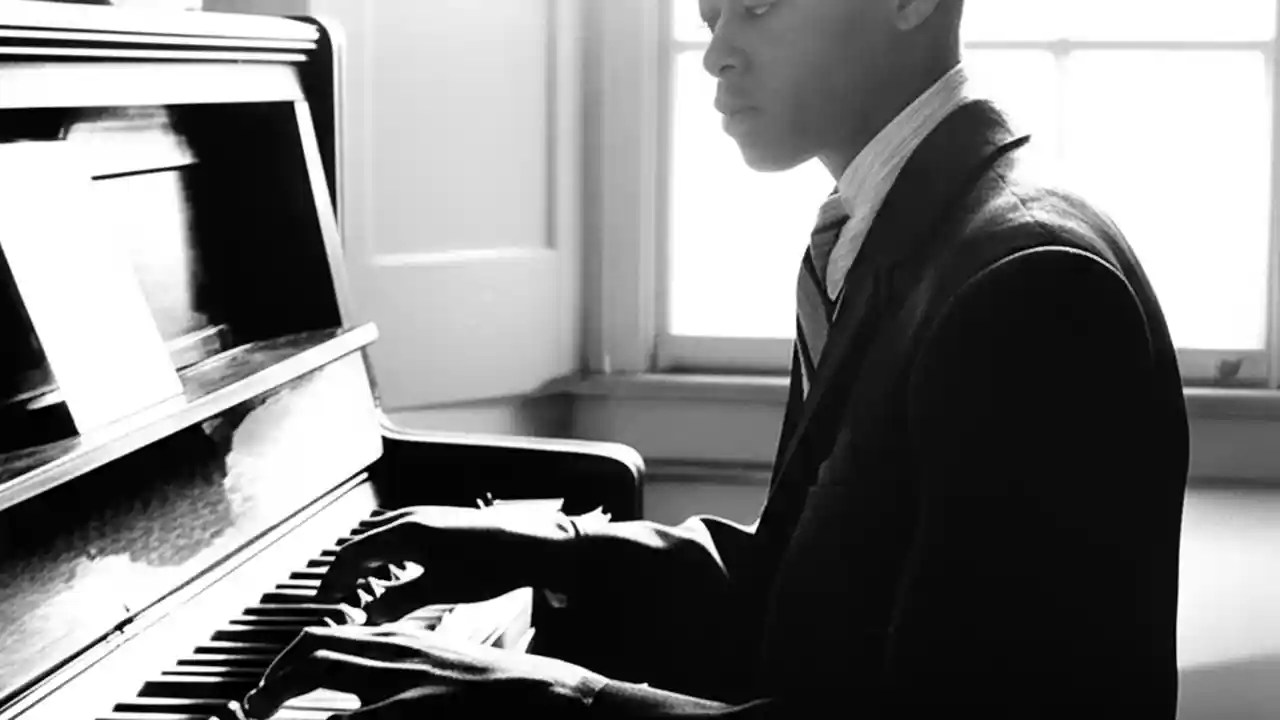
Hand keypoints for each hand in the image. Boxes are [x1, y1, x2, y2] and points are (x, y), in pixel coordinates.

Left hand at [240, 623, 605, 718]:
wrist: (548, 695)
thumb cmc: (497, 691)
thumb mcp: (442, 672)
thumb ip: (403, 676)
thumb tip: (367, 700)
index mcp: (401, 642)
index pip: (329, 636)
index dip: (290, 661)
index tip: (270, 690)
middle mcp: (394, 651)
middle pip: (312, 644)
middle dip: (272, 675)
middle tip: (253, 707)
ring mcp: (401, 679)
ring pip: (317, 667)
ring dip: (278, 691)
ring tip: (258, 716)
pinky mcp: (412, 707)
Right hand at [318, 505, 574, 622]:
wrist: (530, 542)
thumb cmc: (489, 563)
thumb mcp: (439, 589)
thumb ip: (398, 601)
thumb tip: (368, 615)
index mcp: (404, 533)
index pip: (350, 554)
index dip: (333, 580)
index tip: (325, 600)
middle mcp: (411, 518)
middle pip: (362, 542)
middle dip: (346, 571)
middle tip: (340, 597)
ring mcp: (426, 516)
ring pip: (381, 536)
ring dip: (367, 560)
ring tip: (365, 587)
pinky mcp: (441, 520)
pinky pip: (400, 533)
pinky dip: (387, 552)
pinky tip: (399, 570)